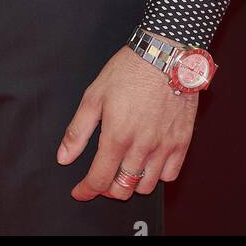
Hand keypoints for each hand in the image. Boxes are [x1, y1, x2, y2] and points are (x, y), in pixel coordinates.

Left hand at [57, 46, 198, 198]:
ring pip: (146, 186)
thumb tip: (64, 157)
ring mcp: (164, 146)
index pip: (99, 180)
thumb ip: (78, 130)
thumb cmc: (129, 70)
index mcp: (117, 136)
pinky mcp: (182, 142)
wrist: (165, 54)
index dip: (86, 191)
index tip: (81, 191)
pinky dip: (158, 175)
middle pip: (122, 189)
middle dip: (107, 189)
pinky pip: (170, 175)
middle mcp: (141, 147)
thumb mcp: (94, 95)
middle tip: (102, 178)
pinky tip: (149, 162)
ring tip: (125, 169)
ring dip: (131, 183)